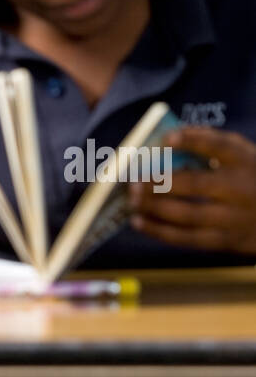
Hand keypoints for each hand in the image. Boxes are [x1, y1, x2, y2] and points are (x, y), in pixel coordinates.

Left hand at [129, 126, 255, 253]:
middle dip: (160, 183)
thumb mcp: (240, 153)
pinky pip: (192, 239)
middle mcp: (241, 189)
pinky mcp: (229, 241)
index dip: (192, 140)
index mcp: (244, 160)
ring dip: (156, 209)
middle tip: (133, 182)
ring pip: (190, 216)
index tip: (167, 138)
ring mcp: (236, 218)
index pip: (218, 145)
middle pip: (197, 184)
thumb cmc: (250, 177)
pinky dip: (162, 232)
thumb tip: (171, 135)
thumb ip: (210, 141)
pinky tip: (140, 223)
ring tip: (132, 202)